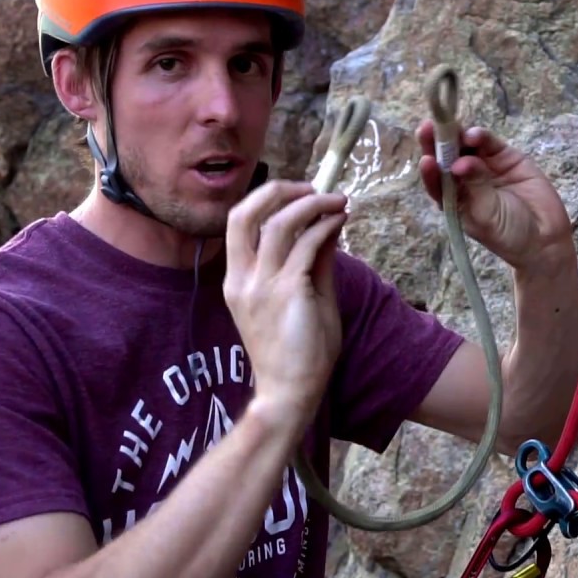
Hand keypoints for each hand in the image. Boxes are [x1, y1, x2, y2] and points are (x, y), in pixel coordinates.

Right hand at [222, 180, 347, 427]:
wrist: (291, 391)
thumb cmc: (298, 350)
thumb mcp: (305, 295)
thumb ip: (312, 259)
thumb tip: (326, 225)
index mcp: (237, 279)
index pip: (240, 222)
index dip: (267, 199)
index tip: (299, 193)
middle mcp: (242, 277)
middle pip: (246, 213)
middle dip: (280, 190)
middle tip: (313, 186)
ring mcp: (261, 284)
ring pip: (280, 223)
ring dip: (313, 204)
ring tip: (338, 200)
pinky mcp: (287, 291)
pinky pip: (306, 245)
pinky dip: (326, 226)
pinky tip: (341, 221)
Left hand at [416, 121, 573, 270]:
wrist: (544, 238)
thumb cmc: (507, 234)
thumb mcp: (486, 215)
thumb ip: (475, 187)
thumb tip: (459, 162)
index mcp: (454, 199)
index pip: (436, 181)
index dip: (430, 170)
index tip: (426, 160)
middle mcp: (465, 180)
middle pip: (446, 158)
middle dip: (436, 144)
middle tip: (428, 129)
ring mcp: (485, 166)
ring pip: (466, 146)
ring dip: (456, 136)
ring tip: (452, 129)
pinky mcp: (505, 156)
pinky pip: (489, 143)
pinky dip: (480, 136)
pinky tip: (474, 135)